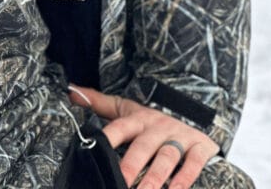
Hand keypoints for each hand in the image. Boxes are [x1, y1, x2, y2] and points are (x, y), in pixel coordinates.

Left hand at [68, 85, 218, 188]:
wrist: (194, 115)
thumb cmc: (152, 121)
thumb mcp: (127, 108)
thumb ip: (99, 103)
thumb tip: (71, 91)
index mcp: (138, 119)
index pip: (119, 127)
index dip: (107, 137)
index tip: (95, 150)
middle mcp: (158, 127)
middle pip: (142, 147)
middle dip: (131, 166)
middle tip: (121, 183)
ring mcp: (180, 136)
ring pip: (167, 157)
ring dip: (156, 177)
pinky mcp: (200, 148)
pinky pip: (193, 164)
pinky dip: (185, 179)